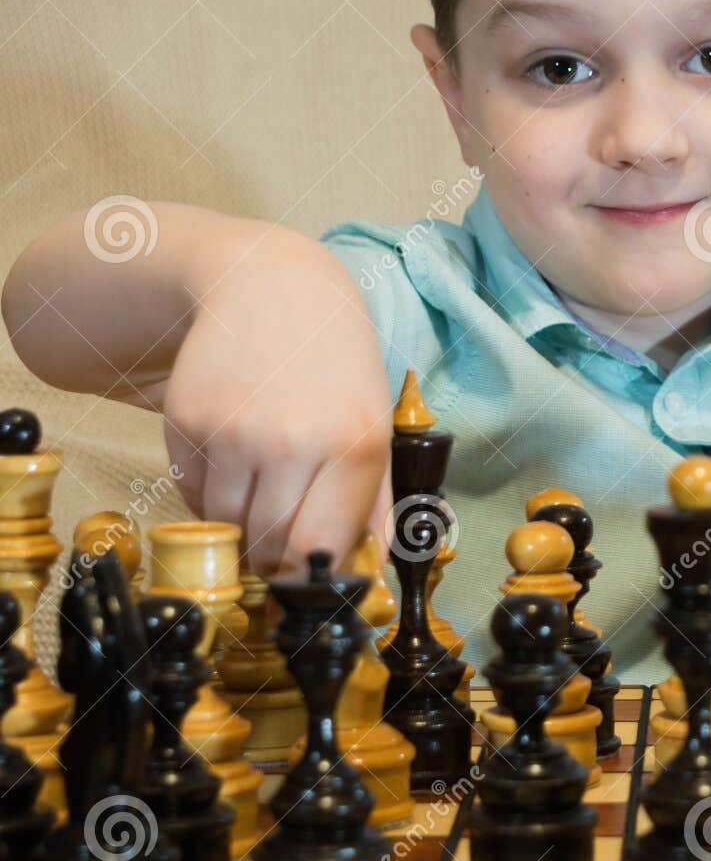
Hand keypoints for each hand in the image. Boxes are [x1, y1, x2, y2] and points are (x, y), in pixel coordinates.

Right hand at [158, 233, 392, 578]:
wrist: (269, 286)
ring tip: (258, 480)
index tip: (305, 573)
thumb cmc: (333, 361)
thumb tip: (370, 571)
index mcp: (354, 446)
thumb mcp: (372, 420)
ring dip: (239, 521)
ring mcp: (235, 432)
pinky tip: (230, 453)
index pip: (318, 551)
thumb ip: (373, 501)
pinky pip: (191, 494)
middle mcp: (294, 442)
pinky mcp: (188, 421)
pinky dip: (207, 492)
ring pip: (227, 525)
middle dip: (273, 553)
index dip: (309, 574)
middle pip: (270, 546)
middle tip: (279, 530)